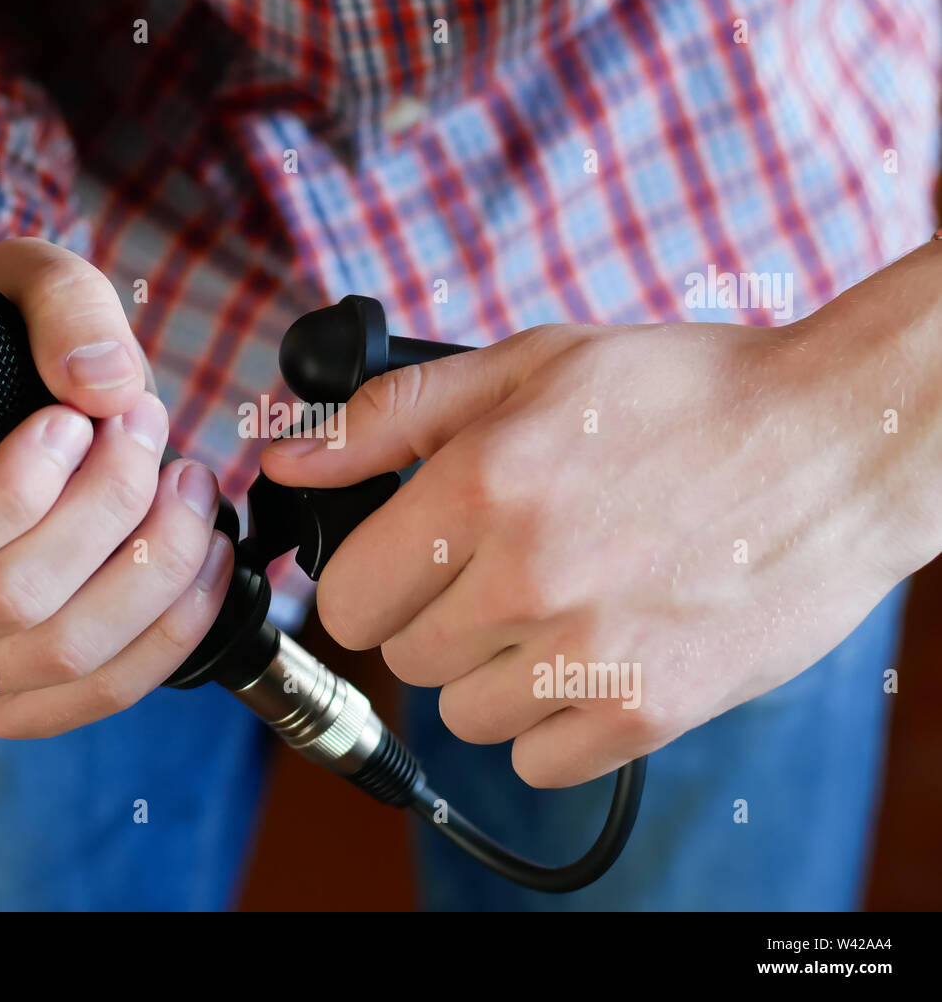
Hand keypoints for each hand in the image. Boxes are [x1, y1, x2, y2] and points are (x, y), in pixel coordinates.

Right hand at [0, 238, 232, 736]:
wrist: (26, 426)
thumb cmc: (8, 365)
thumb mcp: (24, 293)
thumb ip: (61, 307)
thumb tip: (101, 385)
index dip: (16, 492)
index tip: (75, 423)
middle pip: (11, 601)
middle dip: (110, 509)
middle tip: (153, 435)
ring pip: (68, 651)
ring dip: (156, 564)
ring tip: (191, 488)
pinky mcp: (22, 701)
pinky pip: (106, 691)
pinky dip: (174, 627)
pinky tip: (207, 561)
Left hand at [262, 283, 941, 787]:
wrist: (838, 441)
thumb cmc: (684, 394)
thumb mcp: (530, 365)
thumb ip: (391, 417)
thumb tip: (286, 458)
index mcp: (481, 485)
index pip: (346, 597)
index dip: (371, 578)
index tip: (407, 564)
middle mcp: (525, 577)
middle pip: (402, 657)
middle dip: (433, 615)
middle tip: (496, 570)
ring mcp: (589, 655)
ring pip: (462, 715)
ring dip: (489, 672)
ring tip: (555, 608)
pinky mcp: (651, 711)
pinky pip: (536, 760)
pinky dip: (550, 721)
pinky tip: (590, 657)